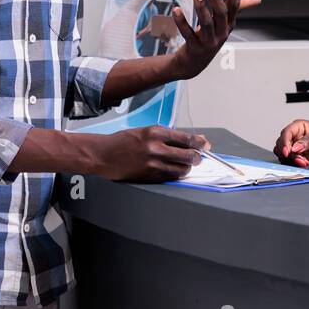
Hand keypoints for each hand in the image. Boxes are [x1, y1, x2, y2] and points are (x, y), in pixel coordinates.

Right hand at [94, 125, 209, 181]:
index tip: (205, 144)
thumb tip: (194, 139)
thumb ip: (170, 136)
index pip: (187, 139)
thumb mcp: (147, 131)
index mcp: (156, 132)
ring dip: (187, 167)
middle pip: (189, 155)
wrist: (103, 155)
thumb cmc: (125, 141)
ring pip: (182, 169)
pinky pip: (171, 177)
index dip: (199, 143)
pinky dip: (176, 174)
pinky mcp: (150, 176)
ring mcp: (153, 164)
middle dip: (197, 157)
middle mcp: (156, 148)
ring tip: (186, 164)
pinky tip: (174, 169)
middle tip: (198, 157)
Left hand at [169, 0, 261, 79]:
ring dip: (201, 8)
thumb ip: (239, 8)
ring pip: (206, 23)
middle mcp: (221, 33)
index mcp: (228, 25)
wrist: (194, 64)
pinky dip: (182, 21)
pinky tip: (176, 10)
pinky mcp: (194, 48)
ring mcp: (208, 42)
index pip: (234, 7)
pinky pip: (188, 33)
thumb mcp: (225, 24)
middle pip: (221, 14)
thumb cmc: (210, 39)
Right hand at [275, 119, 308, 167]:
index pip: (286, 133)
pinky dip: (294, 164)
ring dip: (291, 160)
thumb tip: (295, 148)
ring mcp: (296, 148)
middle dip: (289, 154)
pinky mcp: (299, 157)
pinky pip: (290, 162)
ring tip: (304, 162)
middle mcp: (295, 137)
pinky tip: (305, 164)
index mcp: (298, 127)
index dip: (284, 143)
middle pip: (282, 145)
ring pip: (284, 155)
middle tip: (300, 159)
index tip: (288, 152)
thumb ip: (307, 141)